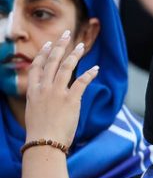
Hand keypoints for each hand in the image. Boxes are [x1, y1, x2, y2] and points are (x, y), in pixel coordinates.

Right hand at [24, 31, 98, 147]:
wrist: (43, 143)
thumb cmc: (39, 133)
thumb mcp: (33, 112)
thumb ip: (39, 101)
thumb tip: (44, 100)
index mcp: (33, 92)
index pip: (36, 68)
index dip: (43, 55)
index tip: (48, 45)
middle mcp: (43, 89)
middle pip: (51, 62)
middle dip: (59, 46)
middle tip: (66, 34)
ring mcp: (56, 93)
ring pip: (66, 67)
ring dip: (74, 55)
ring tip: (81, 45)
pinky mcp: (70, 100)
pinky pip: (81, 82)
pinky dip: (89, 73)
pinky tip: (95, 67)